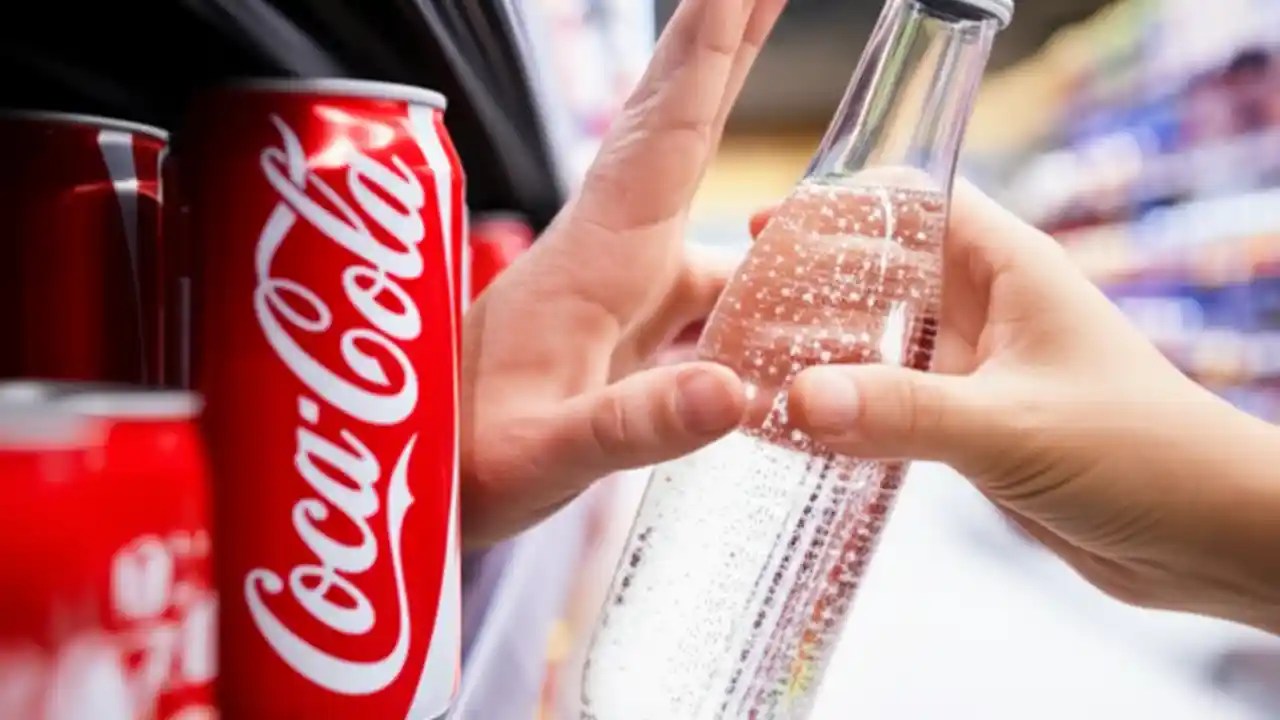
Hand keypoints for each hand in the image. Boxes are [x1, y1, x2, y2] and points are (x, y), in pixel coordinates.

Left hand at [461, 0, 786, 548]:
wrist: (402, 486)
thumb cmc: (463, 467)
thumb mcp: (547, 455)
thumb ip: (634, 425)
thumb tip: (736, 390)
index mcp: (596, 259)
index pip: (662, 134)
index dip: (705, 52)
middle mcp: (610, 252)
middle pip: (675, 126)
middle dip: (720, 44)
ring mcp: (616, 283)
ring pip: (687, 188)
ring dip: (723, 114)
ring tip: (764, 49)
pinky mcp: (620, 321)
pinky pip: (701, 264)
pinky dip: (745, 242)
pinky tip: (779, 252)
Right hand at [784, 181, 1279, 631]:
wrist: (1204, 537)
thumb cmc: (1140, 454)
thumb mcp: (1011, 425)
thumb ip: (903, 411)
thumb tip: (798, 398)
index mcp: (1007, 268)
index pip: (913, 201)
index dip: (840, 204)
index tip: (768, 226)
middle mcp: (987, 309)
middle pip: (880, 273)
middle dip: (811, 285)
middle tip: (736, 306)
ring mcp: (975, 370)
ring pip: (879, 344)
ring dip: (821, 354)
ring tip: (745, 367)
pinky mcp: (968, 427)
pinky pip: (889, 406)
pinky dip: (844, 412)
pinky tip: (792, 428)